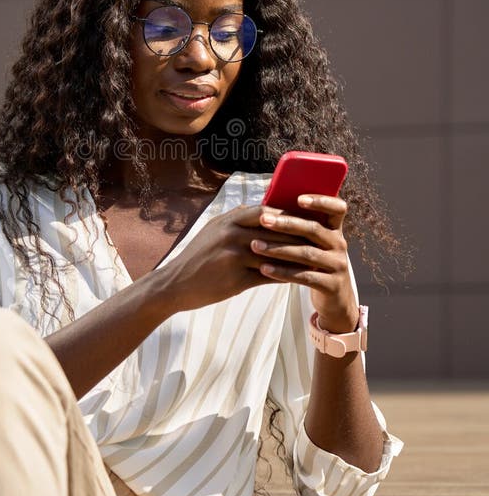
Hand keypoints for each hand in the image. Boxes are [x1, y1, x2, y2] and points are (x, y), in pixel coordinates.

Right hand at [160, 204, 303, 311]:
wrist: (175, 284)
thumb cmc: (198, 257)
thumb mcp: (214, 230)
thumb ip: (237, 221)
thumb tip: (264, 211)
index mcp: (228, 220)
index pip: (267, 211)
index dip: (288, 214)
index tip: (307, 218)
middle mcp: (232, 234)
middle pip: (276, 231)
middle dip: (300, 235)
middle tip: (321, 238)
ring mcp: (234, 256)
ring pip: (276, 254)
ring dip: (297, 257)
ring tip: (316, 259)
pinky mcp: (236, 279)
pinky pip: (268, 276)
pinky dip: (285, 276)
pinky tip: (299, 278)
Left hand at [250, 195, 358, 334]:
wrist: (334, 299)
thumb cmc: (315, 263)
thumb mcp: (313, 244)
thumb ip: (299, 228)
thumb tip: (267, 206)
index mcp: (335, 229)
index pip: (337, 208)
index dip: (321, 201)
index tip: (299, 198)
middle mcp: (340, 244)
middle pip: (314, 229)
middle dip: (286, 223)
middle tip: (263, 220)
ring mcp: (338, 265)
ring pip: (306, 253)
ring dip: (278, 248)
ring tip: (255, 245)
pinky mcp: (332, 285)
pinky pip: (305, 277)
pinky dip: (283, 272)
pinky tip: (264, 269)